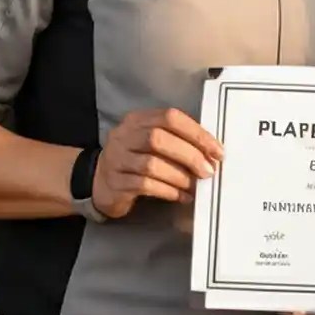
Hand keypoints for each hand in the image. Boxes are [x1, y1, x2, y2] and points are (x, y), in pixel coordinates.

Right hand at [92, 108, 222, 218]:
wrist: (97, 182)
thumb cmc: (134, 160)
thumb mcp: (150, 142)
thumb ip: (176, 141)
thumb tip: (211, 154)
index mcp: (137, 120)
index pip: (170, 117)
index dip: (196, 133)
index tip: (217, 150)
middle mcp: (124, 136)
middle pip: (159, 139)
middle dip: (190, 156)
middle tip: (208, 171)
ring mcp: (117, 159)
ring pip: (152, 165)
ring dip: (180, 176)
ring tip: (195, 186)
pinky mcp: (116, 183)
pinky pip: (146, 185)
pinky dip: (169, 191)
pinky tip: (181, 196)